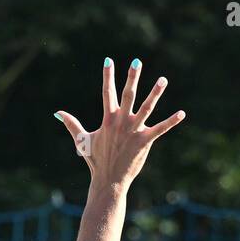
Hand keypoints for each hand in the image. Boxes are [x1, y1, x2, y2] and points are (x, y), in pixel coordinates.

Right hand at [55, 59, 184, 191]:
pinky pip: (161, 129)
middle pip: (128, 95)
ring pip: (147, 107)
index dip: (108, 76)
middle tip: (137, 61)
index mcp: (108, 119)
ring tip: (163, 79)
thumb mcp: (82, 140)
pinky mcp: (145, 141)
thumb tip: (57, 113)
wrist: (109, 180)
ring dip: (155, 93)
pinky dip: (172, 121)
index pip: (107, 92)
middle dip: (132, 77)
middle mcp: (121, 122)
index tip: (108, 60)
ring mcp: (134, 131)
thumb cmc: (96, 161)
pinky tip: (182, 113)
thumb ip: (72, 124)